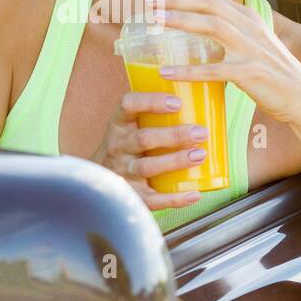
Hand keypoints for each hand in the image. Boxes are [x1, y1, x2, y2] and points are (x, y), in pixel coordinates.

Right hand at [91, 91, 210, 210]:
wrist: (98, 179)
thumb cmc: (126, 147)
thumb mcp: (130, 126)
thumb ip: (154, 115)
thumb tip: (202, 101)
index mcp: (119, 124)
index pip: (128, 105)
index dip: (151, 102)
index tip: (176, 102)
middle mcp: (118, 146)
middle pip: (143, 139)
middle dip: (174, 135)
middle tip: (200, 132)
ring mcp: (123, 171)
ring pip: (147, 167)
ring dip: (175, 161)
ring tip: (199, 155)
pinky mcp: (132, 194)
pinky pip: (152, 199)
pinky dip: (174, 199)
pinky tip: (194, 194)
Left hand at [148, 0, 300, 127]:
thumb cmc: (273, 74)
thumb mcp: (253, 45)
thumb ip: (230, 33)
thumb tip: (198, 29)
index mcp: (247, 18)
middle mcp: (250, 27)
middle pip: (207, 3)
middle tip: (146, 0)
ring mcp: (252, 48)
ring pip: (211, 26)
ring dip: (180, 21)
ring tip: (153, 23)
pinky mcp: (252, 72)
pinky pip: (214, 70)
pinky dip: (189, 70)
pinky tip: (167, 72)